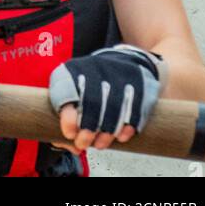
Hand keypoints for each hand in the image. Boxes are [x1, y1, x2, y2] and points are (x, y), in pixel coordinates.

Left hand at [48, 44, 166, 151]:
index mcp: (74, 69)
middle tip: (84, 144)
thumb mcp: (70, 87)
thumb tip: (64, 143)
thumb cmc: (90, 83)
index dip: (68, 117)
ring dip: (106, 131)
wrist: (124, 61)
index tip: (70, 134)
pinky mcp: (141, 85)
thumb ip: (64, 113)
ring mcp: (120, 76)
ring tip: (100, 144)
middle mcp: (97, 69)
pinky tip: (120, 137)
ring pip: (114, 108)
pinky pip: (135, 109)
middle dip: (87, 128)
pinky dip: (127, 127)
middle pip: (92, 102)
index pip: (68, 91)